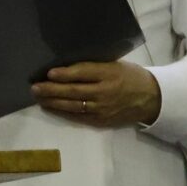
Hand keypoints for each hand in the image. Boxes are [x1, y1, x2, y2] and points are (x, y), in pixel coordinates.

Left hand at [31, 61, 159, 127]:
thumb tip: (67, 65)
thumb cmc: (131, 76)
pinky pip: (78, 116)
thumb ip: (95, 66)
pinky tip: (51, 107)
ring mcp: (102, 108)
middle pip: (74, 91)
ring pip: (73, 105)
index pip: (84, 73)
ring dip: (53, 102)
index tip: (49, 73)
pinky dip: (63, 112)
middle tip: (35, 87)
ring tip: (38, 97)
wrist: (151, 98)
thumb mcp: (116, 65)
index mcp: (110, 74)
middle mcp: (105, 92)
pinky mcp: (101, 120)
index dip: (65, 74)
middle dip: (52, 89)